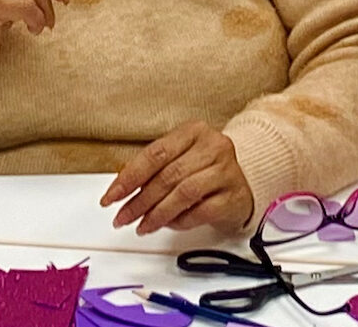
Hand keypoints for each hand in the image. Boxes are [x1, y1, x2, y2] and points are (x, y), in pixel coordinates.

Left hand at [99, 120, 253, 234]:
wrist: (245, 181)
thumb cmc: (205, 169)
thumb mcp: (180, 158)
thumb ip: (154, 169)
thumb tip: (122, 189)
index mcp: (194, 131)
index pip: (155, 154)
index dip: (129, 177)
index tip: (112, 196)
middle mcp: (212, 147)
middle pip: (168, 175)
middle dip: (140, 200)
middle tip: (123, 216)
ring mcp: (226, 171)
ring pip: (183, 194)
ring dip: (157, 214)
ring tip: (141, 225)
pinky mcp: (234, 196)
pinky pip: (200, 212)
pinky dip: (179, 221)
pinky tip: (167, 225)